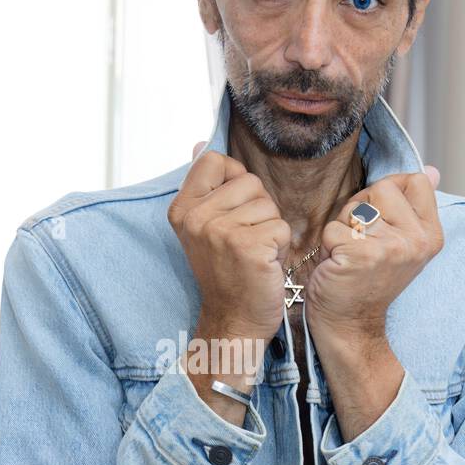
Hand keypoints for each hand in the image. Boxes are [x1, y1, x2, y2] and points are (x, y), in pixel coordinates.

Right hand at [167, 141, 291, 343]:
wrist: (233, 319)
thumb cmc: (226, 273)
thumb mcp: (205, 226)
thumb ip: (204, 185)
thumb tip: (200, 145)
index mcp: (183, 208)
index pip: (214, 160)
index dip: (234, 180)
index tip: (232, 209)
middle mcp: (197, 218)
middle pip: (248, 181)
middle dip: (258, 208)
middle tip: (245, 240)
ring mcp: (221, 232)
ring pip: (268, 204)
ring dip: (270, 228)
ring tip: (255, 253)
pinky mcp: (249, 247)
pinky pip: (281, 227)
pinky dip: (280, 246)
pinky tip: (265, 264)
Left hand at [305, 166, 442, 350]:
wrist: (351, 324)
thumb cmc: (368, 280)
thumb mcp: (400, 241)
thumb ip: (413, 205)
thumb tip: (432, 171)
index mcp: (430, 234)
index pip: (415, 181)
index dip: (389, 194)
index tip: (381, 223)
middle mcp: (416, 241)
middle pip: (381, 188)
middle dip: (362, 209)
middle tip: (361, 243)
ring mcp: (391, 248)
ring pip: (354, 207)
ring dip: (343, 228)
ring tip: (349, 254)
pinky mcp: (362, 255)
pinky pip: (334, 228)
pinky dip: (328, 245)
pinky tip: (338, 265)